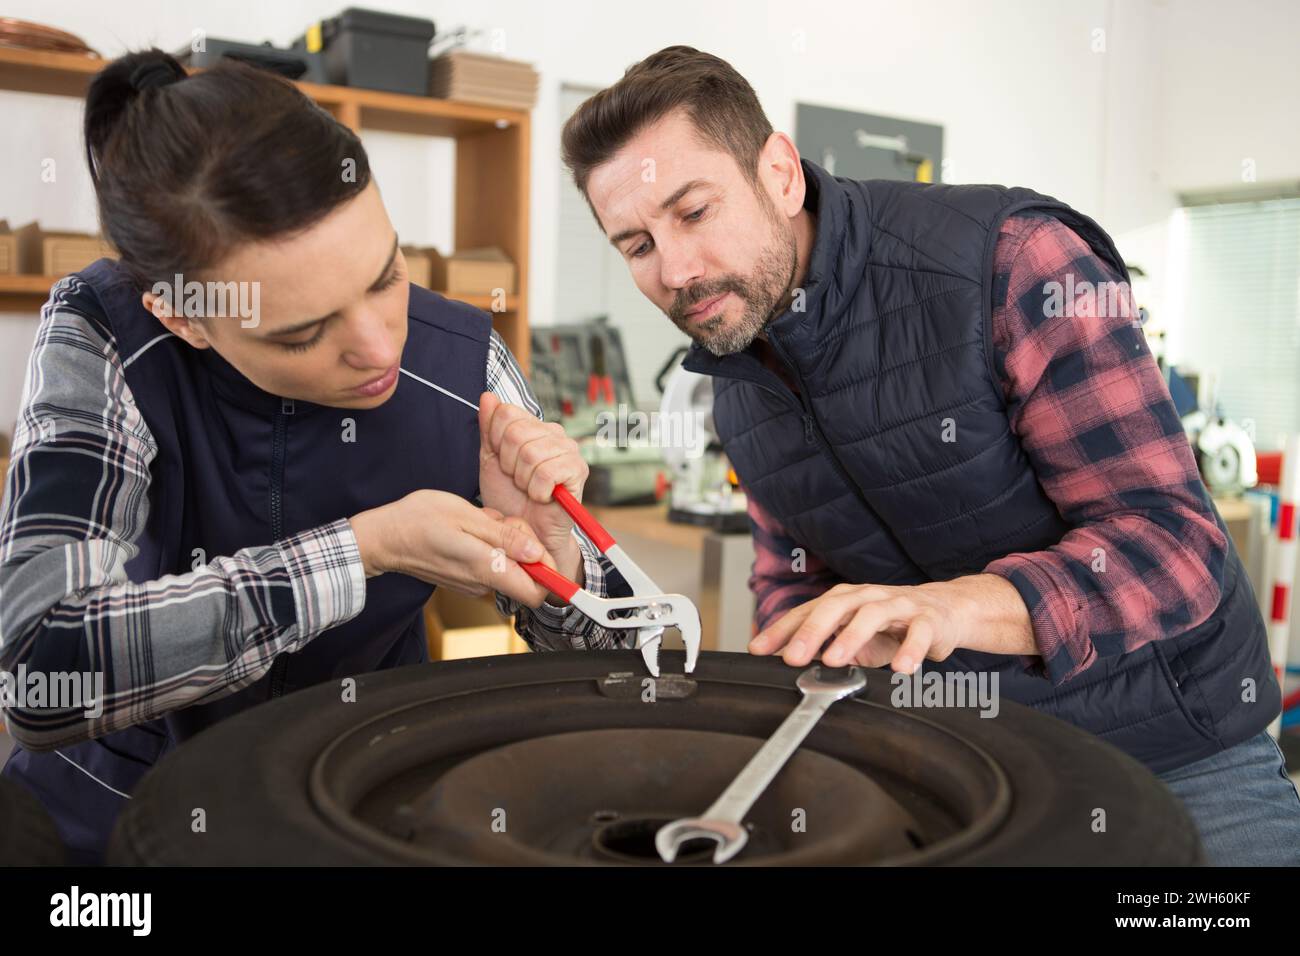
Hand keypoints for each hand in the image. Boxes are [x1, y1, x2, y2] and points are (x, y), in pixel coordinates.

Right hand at [348, 489, 557, 606]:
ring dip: (504, 542)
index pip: (538, 592)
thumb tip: (537, 554)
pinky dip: (488, 546)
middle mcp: (482, 584)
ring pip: (507, 566)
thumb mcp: (468, 518)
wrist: (384, 537)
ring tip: (480, 522)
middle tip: (502, 522)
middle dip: (524, 546)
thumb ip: (505, 538)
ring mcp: (472, 584)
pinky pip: (490, 564)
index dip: (547, 570)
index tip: (537, 545)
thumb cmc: (420, 521)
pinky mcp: (463, 578)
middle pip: (525, 575)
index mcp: (488, 570)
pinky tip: (469, 529)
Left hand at [477, 391, 588, 589]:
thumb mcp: (490, 461)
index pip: (506, 412)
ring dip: (523, 480)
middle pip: (516, 432)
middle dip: (508, 463)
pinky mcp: (578, 471)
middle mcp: (554, 432)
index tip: (502, 463)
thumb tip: (488, 396)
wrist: (527, 531)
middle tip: (517, 480)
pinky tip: (542, 497)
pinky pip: (547, 473)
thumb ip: (489, 429)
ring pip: (531, 453)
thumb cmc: (510, 498)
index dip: (496, 442)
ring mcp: (569, 450)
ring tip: (529, 489)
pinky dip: (537, 491)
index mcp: (533, 426)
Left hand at [748, 574, 1034, 672]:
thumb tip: (786, 662)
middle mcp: (868, 597)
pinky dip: (911, 649)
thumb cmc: (892, 625)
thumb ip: (824, 646)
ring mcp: (899, 605)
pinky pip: (920, 632)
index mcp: (846, 600)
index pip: (808, 612)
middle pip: (836, 606)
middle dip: (811, 630)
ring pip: (873, 615)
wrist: (946, 611)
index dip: (782, 629)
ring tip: (834, 659)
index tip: (758, 649)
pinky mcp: (929, 619)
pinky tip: (902, 668)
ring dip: (852, 637)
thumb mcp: (853, 636)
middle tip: (793, 656)